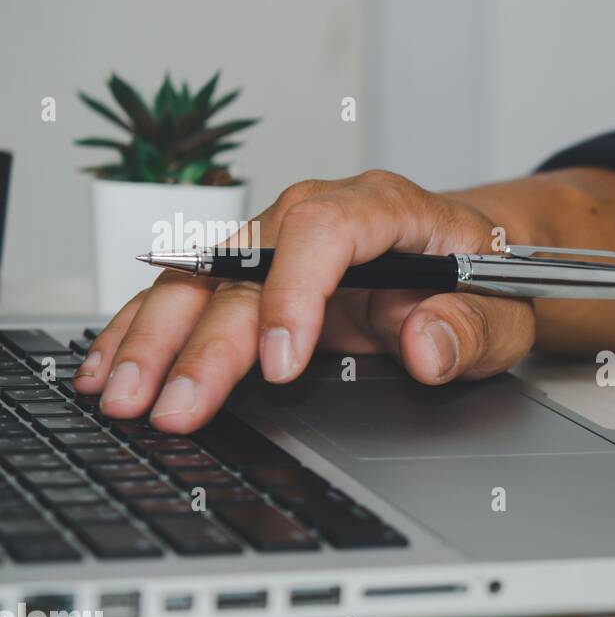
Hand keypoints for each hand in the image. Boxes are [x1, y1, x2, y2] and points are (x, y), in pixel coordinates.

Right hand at [73, 170, 536, 432]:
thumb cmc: (483, 280)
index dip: (295, 294)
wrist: (470, 260)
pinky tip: (110, 367)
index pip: (326, 232)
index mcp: (385, 209)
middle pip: (247, 265)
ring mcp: (280, 244)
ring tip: (122, 397)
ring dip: (157, 339)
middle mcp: (319, 217)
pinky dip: (148, 331)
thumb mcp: (502, 310)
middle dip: (205, 341)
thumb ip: (471, 328)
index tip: (281, 365)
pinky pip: (192, 296)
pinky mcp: (256, 277)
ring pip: (203, 279)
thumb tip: (425, 348)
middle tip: (175, 407)